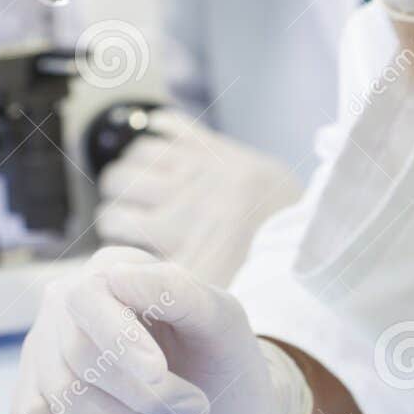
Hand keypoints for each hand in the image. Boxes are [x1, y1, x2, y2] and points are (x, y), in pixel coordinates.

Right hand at [11, 246, 313, 413]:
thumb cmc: (220, 360)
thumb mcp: (222, 320)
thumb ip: (177, 291)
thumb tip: (117, 276)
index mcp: (112, 269)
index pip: (89, 296)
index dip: (119, 338)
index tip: (159, 372)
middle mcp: (68, 306)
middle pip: (78, 353)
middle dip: (143, 395)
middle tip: (196, 411)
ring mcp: (46, 353)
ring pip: (64, 397)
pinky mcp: (39, 400)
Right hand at [96, 110, 300, 285]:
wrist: (303, 236)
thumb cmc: (250, 270)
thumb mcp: (201, 290)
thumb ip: (160, 282)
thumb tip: (120, 274)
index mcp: (174, 232)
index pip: (112, 218)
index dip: (110, 226)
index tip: (119, 232)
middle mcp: (184, 194)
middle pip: (118, 179)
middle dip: (116, 193)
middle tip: (126, 206)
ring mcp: (201, 165)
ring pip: (139, 151)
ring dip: (133, 164)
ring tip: (139, 182)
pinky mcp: (217, 147)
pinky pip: (173, 124)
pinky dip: (158, 127)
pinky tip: (157, 142)